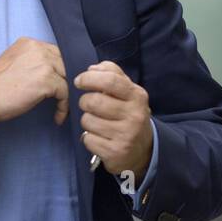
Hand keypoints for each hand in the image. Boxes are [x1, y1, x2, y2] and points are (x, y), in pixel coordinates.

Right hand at [0, 36, 68, 124]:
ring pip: (67, 77)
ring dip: (66, 94)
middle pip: (64, 63)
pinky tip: (58, 116)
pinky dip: (64, 106)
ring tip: (61, 107)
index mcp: (28, 43)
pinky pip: (65, 92)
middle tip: (63, 97)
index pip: (55, 52)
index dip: (59, 69)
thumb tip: (50, 72)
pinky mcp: (46, 80)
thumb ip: (31, 61)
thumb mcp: (13, 63)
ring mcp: (43, 64)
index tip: (58, 83)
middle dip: (65, 80)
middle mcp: (38, 49)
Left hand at [73, 61, 152, 180]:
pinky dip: (88, 138)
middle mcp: (134, 115)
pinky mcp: (115, 152)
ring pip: (87, 120)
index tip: (79, 81)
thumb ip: (112, 75)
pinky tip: (99, 137)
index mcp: (137, 96)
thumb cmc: (128, 114)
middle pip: (93, 101)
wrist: (142, 149)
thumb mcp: (127, 92)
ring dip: (86, 121)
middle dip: (84, 102)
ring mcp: (126, 135)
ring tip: (97, 123)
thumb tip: (92, 68)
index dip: (89, 78)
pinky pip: (87, 139)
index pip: (110, 80)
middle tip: (88, 105)